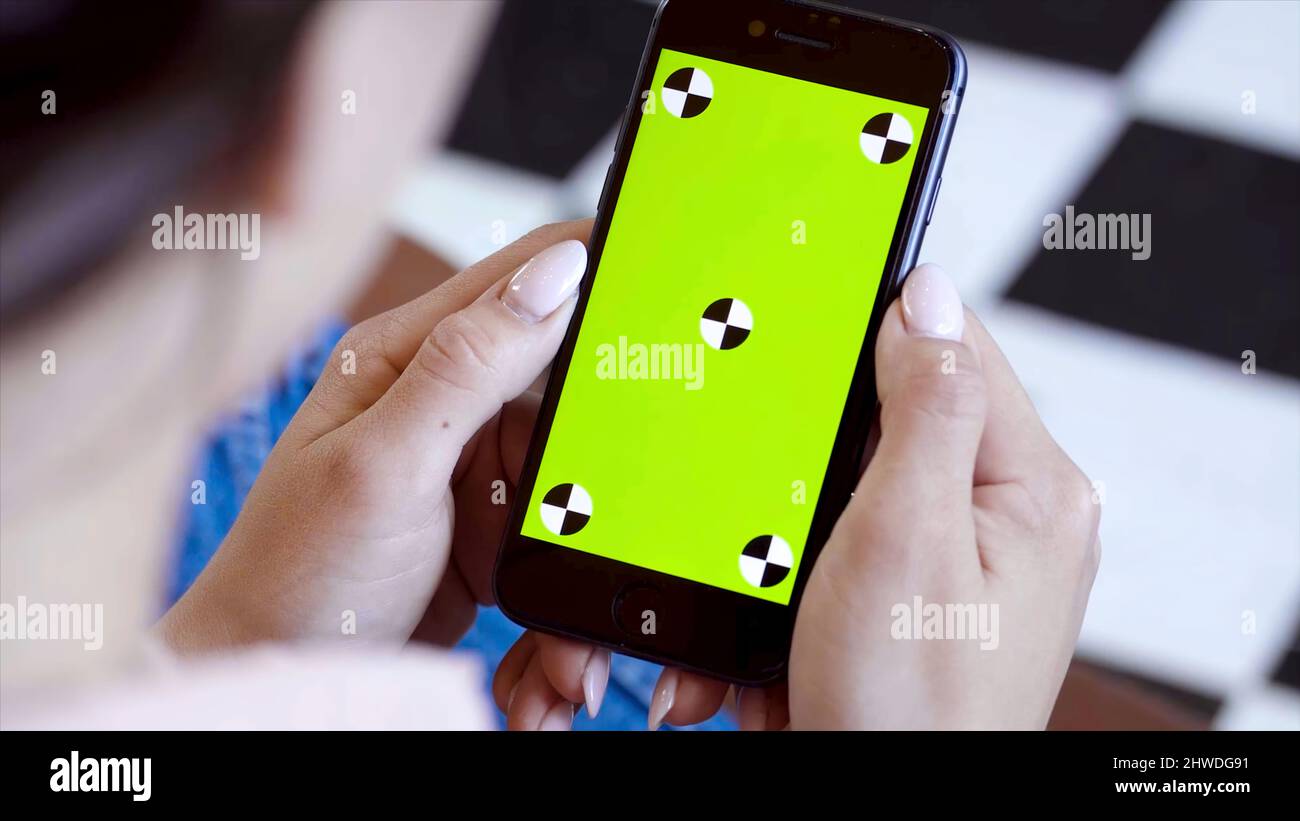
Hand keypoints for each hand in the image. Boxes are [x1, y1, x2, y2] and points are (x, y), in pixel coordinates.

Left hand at [160, 221, 590, 650]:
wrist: (276, 673)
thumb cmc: (297, 572)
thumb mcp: (383, 464)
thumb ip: (466, 366)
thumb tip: (553, 273)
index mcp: (409, 352)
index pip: (523, 278)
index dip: (601, 269)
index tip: (672, 290)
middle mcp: (447, 396)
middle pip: (568, 376)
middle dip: (608, 431)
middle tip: (630, 484)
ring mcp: (473, 460)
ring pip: (579, 458)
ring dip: (591, 521)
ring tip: (573, 602)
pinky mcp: (495, 518)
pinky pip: (564, 518)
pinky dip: (571, 569)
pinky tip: (556, 628)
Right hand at [495, 263, 1098, 729]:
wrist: (878, 804)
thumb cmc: (905, 710)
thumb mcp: (905, 540)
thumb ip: (923, 409)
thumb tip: (929, 298)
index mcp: (1034, 490)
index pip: (961, 350)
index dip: (880, 327)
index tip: (807, 314)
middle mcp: (1012, 515)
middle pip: (904, 416)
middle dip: (822, 454)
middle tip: (782, 502)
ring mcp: (967, 554)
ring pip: (865, 479)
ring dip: (803, 521)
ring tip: (781, 583)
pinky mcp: (922, 587)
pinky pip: (857, 537)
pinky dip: (808, 565)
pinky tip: (790, 613)